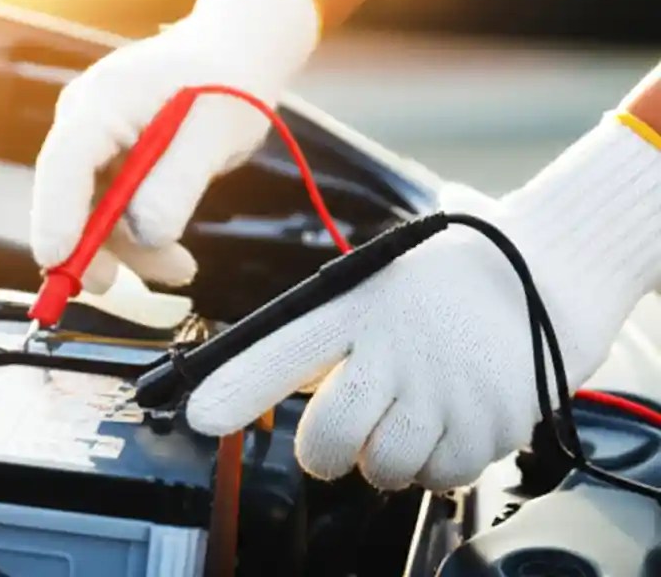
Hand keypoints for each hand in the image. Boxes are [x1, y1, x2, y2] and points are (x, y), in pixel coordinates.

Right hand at [29, 0, 319, 292]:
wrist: (236, 53)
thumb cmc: (229, 81)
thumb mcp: (215, 134)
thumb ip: (177, 184)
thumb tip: (144, 233)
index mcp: (104, 100)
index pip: (65, 162)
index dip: (55, 214)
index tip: (55, 262)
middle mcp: (85, 117)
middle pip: (68, 193)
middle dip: (91, 244)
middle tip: (113, 286)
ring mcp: (93, 138)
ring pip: (91, 209)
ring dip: (129, 247)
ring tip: (181, 269)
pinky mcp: (107, 156)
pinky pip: (110, 204)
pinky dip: (137, 233)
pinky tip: (170, 254)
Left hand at [186, 113, 660, 490]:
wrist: (550, 272)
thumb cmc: (445, 282)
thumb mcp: (377, 285)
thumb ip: (327, 336)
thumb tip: (270, 384)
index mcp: (358, 305)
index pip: (284, 347)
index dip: (238, 386)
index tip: (199, 416)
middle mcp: (399, 347)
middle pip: (329, 436)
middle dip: (322, 452)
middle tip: (335, 441)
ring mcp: (447, 387)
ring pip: (383, 467)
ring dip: (386, 458)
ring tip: (410, 415)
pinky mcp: (491, 420)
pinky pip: (440, 475)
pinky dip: (438, 462)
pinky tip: (449, 420)